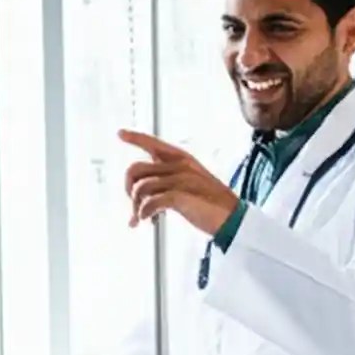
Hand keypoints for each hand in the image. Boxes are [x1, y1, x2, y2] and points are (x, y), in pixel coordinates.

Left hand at [120, 129, 240, 235]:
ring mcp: (181, 179)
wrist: (233, 219)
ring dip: (137, 207)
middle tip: (136, 208)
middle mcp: (180, 165)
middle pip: (135, 169)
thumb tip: (137, 204)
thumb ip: (165, 185)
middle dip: (129, 190)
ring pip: (140, 187)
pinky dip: (145, 213)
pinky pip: (150, 202)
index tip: (120, 133)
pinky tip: (150, 221)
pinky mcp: (180, 195)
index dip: (135, 138)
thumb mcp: (188, 185)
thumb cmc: (209, 204)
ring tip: (145, 218)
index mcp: (182, 159)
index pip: (154, 144)